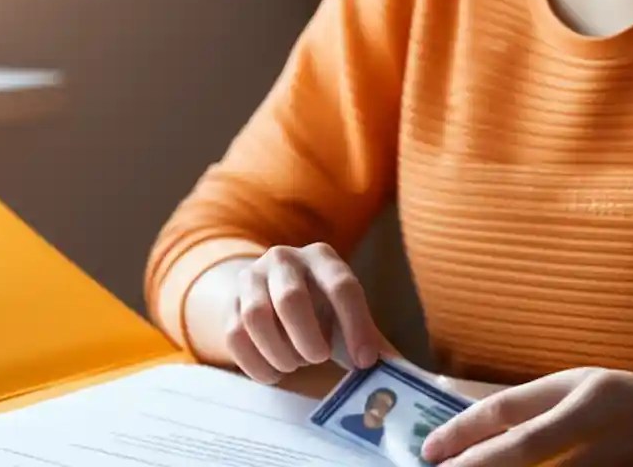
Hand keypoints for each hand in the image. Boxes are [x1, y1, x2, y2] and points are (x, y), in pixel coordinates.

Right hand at [226, 243, 386, 383]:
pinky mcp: (227, 303)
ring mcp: (250, 278)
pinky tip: (274, 373)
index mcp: (323, 258)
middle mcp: (284, 259)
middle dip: (307, 339)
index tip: (364, 362)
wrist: (269, 293)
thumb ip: (373, 343)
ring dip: (279, 352)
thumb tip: (404, 374)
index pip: (342, 287)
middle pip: (291, 298)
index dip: (356, 327)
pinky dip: (256, 364)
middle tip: (318, 360)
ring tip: (295, 364)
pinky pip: (234, 337)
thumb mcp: (348, 318)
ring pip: (256, 317)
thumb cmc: (321, 311)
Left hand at [421, 365, 632, 466]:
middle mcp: (604, 422)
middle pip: (529, 452)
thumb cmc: (632, 402)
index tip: (429, 454)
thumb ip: (530, 407)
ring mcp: (625, 459)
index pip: (512, 411)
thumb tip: (465, 428)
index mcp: (587, 390)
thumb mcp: (582, 390)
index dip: (465, 433)